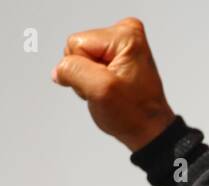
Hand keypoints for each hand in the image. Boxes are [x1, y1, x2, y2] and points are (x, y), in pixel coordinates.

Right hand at [52, 17, 174, 151]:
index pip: (76, 44)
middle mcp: (125, 33)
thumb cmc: (134, 113)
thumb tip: (59, 68)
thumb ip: (73, 71)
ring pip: (80, 57)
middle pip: (77, 48)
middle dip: (86, 73)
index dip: (84, 70)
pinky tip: (110, 87)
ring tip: (110, 90)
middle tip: (107, 89)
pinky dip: (93, 80)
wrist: (149, 129)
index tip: (106, 84)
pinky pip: (87, 63)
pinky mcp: (116, 55)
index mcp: (125, 35)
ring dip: (89, 79)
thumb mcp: (100, 91)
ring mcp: (120, 44)